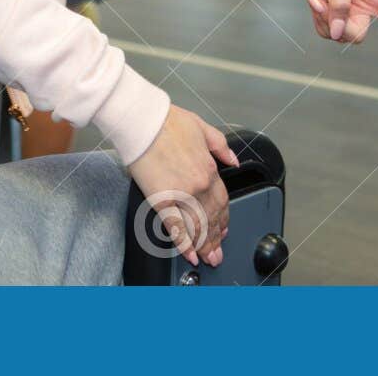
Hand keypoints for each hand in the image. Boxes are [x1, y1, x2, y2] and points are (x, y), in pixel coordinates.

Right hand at [128, 106, 238, 266]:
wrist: (143, 120)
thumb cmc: (167, 120)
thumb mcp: (202, 127)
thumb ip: (221, 146)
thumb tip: (234, 160)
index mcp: (209, 168)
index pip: (222, 201)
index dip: (224, 219)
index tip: (224, 230)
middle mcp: (199, 184)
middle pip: (212, 218)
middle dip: (216, 239)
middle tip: (217, 254)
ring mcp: (182, 194)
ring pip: (198, 226)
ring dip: (204, 245)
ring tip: (206, 258)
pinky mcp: (162, 200)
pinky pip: (176, 227)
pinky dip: (184, 244)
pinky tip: (189, 254)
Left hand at [294, 0, 377, 56]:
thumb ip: (338, 4)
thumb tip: (339, 34)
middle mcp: (363, 6)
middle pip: (357, 36)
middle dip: (340, 28)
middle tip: (323, 5)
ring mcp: (346, 11)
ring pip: (338, 36)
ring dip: (323, 20)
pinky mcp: (331, 13)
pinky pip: (326, 31)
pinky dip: (316, 19)